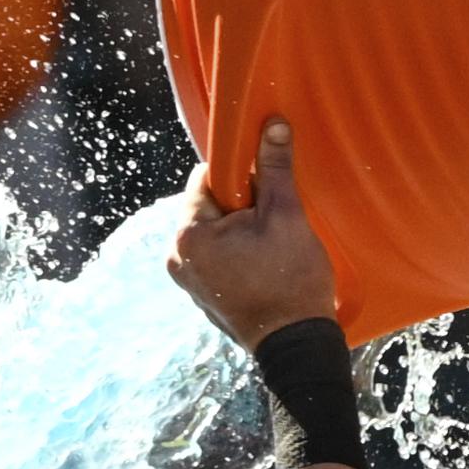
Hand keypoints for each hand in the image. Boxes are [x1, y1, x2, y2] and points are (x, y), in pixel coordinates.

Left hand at [168, 119, 339, 351]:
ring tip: (271, 243)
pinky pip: (214, 255)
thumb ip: (274, 169)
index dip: (237, 171)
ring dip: (241, 226)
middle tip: (273, 216)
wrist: (293, 342)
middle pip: (208, 205)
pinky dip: (236, 249)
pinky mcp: (199, 291)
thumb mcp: (286, 216)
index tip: (263, 177)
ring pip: (213, 231)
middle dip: (241, 202)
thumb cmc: (290, 280)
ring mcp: (185, 277)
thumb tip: (272, 127)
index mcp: (189, 233)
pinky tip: (264, 261)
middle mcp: (175, 255)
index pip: (204, 179)